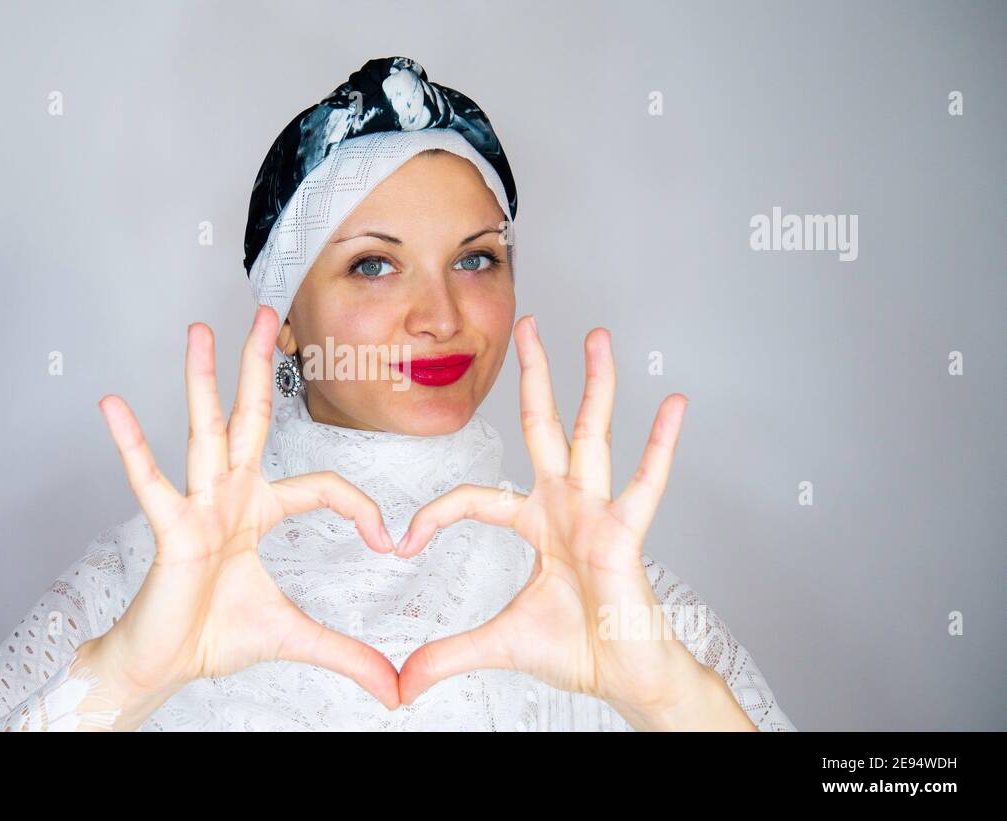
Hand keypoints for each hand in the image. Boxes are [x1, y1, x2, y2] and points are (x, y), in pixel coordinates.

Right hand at [90, 305, 401, 718]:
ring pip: (204, 431)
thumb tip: (396, 691)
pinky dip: (132, 445)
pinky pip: (151, 483)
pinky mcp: (169, 530)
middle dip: (259, 366)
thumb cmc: (215, 637)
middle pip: (251, 418)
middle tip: (267, 313)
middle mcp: (229, 495)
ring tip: (200, 331)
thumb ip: (348, 656)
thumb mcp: (296, 638)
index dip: (362, 508)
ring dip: (204, 380)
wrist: (165, 665)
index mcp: (259, 511)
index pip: (323, 486)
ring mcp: (197, 506)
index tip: (390, 542)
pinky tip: (114, 405)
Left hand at [396, 317, 745, 727]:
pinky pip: (645, 484)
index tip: (403, 544)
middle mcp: (567, 506)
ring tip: (596, 336)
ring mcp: (598, 513)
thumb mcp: (497, 644)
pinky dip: (661, 445)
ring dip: (595, 384)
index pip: (475, 497)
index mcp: (536, 523)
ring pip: (594, 435)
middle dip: (535, 376)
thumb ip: (447, 655)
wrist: (623, 678)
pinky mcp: (626, 534)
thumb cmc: (576, 650)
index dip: (435, 515)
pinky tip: (674, 404)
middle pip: (544, 426)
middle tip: (529, 325)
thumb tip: (401, 684)